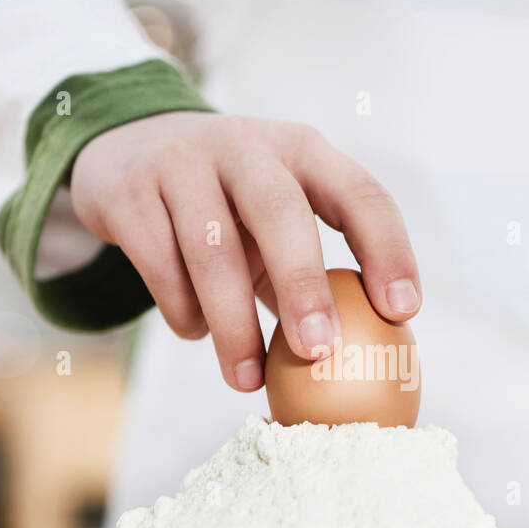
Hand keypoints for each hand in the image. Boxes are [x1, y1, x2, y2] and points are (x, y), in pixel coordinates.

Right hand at [70, 112, 420, 390]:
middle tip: (318, 352)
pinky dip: (184, 312)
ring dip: (234, 326)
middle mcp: (247, 147)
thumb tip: (362, 358)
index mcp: (303, 151)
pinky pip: (160, 265)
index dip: (387, 250)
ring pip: (212, 250)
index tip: (403, 311)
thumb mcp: (276, 214)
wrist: (125, 151)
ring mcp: (182, 164)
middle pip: (280, 213)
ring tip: (248, 380)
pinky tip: (197, 332)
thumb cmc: (228, 202)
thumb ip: (314, 269)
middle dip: (303, 286)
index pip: (360, 194)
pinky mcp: (130, 194)